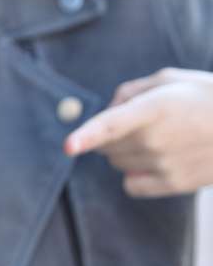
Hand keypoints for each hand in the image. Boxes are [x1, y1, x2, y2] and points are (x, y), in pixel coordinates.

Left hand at [63, 68, 212, 196]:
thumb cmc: (204, 97)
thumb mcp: (168, 80)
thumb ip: (130, 92)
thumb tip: (109, 110)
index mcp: (153, 109)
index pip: (112, 124)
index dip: (87, 135)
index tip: (68, 147)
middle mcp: (156, 140)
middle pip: (105, 144)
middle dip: (111, 134)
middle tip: (139, 123)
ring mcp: (165, 165)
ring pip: (115, 162)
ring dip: (122, 151)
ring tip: (155, 138)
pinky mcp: (175, 184)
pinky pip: (131, 185)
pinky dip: (132, 174)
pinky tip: (151, 161)